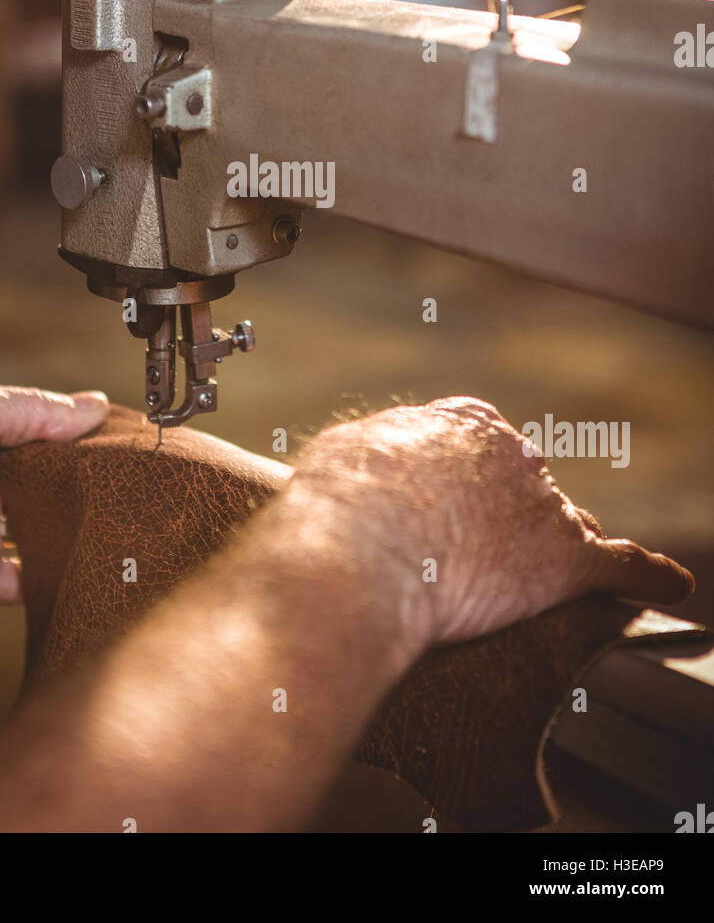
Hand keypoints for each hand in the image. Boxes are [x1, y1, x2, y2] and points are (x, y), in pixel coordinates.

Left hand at [0, 383, 108, 642]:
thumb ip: (32, 409)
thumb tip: (93, 407)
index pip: (36, 428)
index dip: (74, 429)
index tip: (118, 431)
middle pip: (42, 478)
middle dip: (79, 477)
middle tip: (125, 474)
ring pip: (38, 527)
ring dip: (70, 525)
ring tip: (115, 517)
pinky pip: (21, 580)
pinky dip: (48, 579)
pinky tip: (80, 568)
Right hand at [291, 397, 692, 658]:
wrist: (360, 548)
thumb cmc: (339, 503)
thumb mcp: (347, 454)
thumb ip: (376, 455)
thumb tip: (370, 467)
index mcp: (460, 426)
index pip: (486, 439)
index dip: (476, 472)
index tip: (464, 491)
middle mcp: (510, 454)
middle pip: (528, 484)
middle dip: (512, 514)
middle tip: (475, 553)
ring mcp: (543, 505)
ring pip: (565, 526)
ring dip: (555, 550)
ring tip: (534, 581)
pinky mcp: (564, 560)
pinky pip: (622, 564)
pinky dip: (649, 574)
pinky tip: (670, 584)